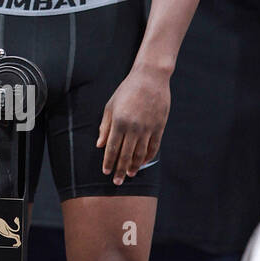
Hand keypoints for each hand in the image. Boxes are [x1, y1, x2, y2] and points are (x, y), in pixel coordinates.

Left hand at [97, 67, 169, 183]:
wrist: (151, 78)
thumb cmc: (127, 90)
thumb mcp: (111, 105)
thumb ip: (105, 126)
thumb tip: (100, 145)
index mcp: (119, 122)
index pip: (112, 148)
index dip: (108, 162)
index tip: (106, 172)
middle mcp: (133, 127)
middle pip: (125, 155)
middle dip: (120, 170)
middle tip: (117, 182)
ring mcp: (148, 128)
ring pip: (140, 154)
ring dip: (134, 167)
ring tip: (129, 175)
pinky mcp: (159, 127)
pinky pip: (153, 147)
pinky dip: (147, 157)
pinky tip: (142, 163)